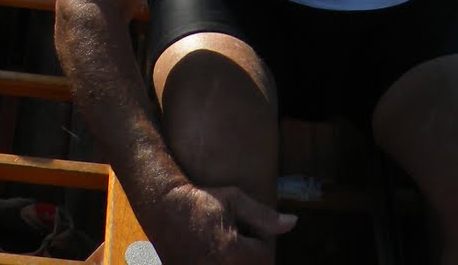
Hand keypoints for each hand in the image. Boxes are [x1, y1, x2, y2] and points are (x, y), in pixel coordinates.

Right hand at [151, 182, 296, 263]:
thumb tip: (293, 223)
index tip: (246, 229)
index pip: (265, 257)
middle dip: (252, 258)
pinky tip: (215, 256)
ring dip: (240, 264)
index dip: (260, 242)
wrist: (164, 208)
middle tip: (238, 242)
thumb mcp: (234, 199)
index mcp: (232, 252)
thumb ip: (264, 216)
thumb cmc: (201, 200)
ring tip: (228, 250)